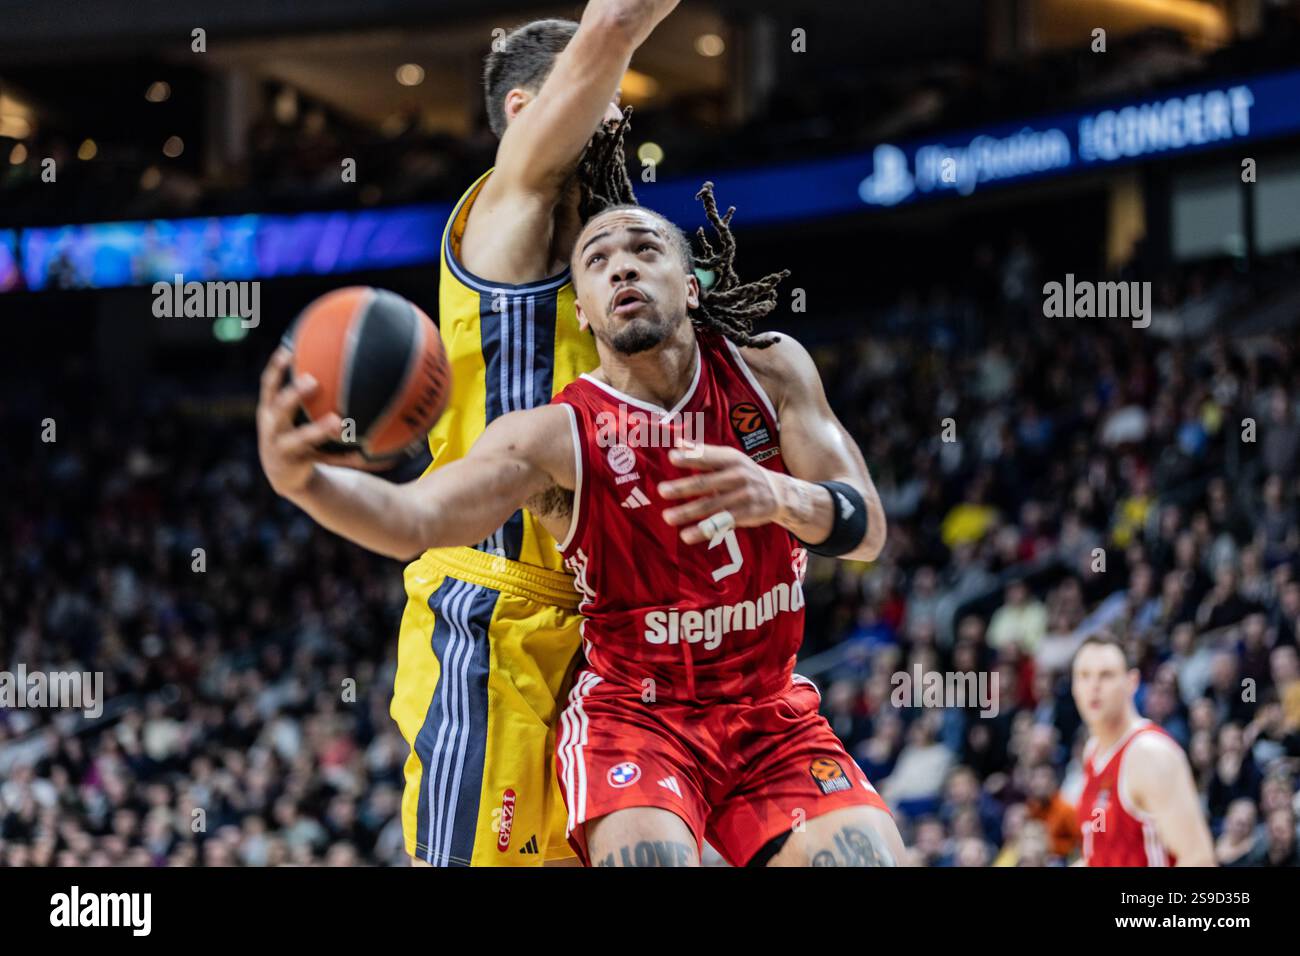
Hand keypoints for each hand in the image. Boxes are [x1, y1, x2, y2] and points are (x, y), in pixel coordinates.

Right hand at [257, 347, 365, 498]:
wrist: (284, 475)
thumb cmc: (293, 432)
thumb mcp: (291, 414)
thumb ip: (305, 392)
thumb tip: (336, 358)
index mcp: (269, 411)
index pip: (268, 385)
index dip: (275, 368)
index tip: (288, 350)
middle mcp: (271, 429)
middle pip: (279, 409)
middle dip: (293, 394)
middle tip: (312, 380)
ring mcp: (282, 449)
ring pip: (300, 439)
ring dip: (318, 429)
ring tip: (337, 421)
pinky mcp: (297, 467)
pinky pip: (324, 460)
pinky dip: (342, 457)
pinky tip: (363, 454)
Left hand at [658, 442, 783, 543]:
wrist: (779, 492)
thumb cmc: (745, 472)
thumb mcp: (730, 457)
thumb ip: (703, 452)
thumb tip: (678, 442)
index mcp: (731, 459)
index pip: (708, 457)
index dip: (690, 457)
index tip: (672, 457)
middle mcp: (737, 476)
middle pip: (706, 483)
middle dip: (683, 487)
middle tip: (662, 490)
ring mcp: (742, 496)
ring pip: (711, 506)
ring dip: (688, 512)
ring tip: (668, 516)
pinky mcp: (746, 514)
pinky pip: (721, 523)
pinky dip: (703, 530)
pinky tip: (686, 535)